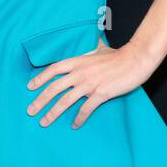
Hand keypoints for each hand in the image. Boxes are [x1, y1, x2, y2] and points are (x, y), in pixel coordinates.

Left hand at [26, 39, 157, 127]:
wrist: (135, 59)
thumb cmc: (118, 55)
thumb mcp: (100, 49)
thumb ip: (91, 47)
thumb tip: (92, 41)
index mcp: (78, 61)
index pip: (53, 70)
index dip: (40, 78)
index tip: (30, 87)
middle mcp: (80, 73)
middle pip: (54, 88)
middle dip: (40, 101)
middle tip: (30, 111)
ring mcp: (89, 84)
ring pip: (65, 101)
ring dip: (52, 113)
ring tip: (44, 122)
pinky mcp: (101, 93)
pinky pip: (85, 109)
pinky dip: (79, 118)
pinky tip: (75, 125)